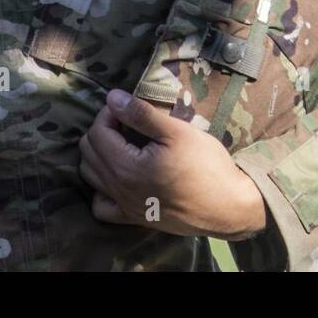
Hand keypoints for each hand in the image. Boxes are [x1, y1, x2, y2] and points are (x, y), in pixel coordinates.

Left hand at [78, 89, 268, 240]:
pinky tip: (116, 177)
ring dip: (97, 154)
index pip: (98, 133)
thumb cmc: (207, 166)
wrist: (228, 207)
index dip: (109, 112)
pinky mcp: (134, 219)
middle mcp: (118, 190)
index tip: (128, 105)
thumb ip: (142, 114)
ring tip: (120, 142)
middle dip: (102, 129)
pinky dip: (100, 189)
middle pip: (89, 153)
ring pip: (90, 177)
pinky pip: (100, 207)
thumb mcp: (178, 132)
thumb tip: (112, 97)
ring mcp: (124, 208)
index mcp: (126, 167)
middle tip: (126, 120)